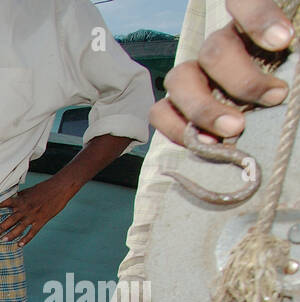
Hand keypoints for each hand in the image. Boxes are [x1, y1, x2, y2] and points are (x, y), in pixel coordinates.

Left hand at [0, 177, 75, 246]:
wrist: (61, 187)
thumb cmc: (44, 188)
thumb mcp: (29, 191)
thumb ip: (18, 197)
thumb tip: (8, 199)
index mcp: (21, 199)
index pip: (4, 203)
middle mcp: (25, 208)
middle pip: (10, 219)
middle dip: (0, 227)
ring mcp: (33, 215)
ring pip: (20, 227)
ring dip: (11, 235)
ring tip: (3, 241)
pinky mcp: (42, 220)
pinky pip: (33, 232)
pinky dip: (26, 239)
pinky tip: (20, 245)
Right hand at [152, 0, 292, 145]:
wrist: (264, 109)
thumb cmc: (281, 83)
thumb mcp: (291, 68)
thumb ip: (294, 66)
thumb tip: (287, 82)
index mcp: (247, 28)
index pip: (244, 3)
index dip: (258, 18)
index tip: (284, 40)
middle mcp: (218, 46)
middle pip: (215, 50)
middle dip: (242, 79)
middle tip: (273, 98)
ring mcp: (194, 75)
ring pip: (180, 79)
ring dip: (205, 108)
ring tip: (234, 129)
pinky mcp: (178, 105)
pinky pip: (161, 112)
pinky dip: (178, 128)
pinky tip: (208, 142)